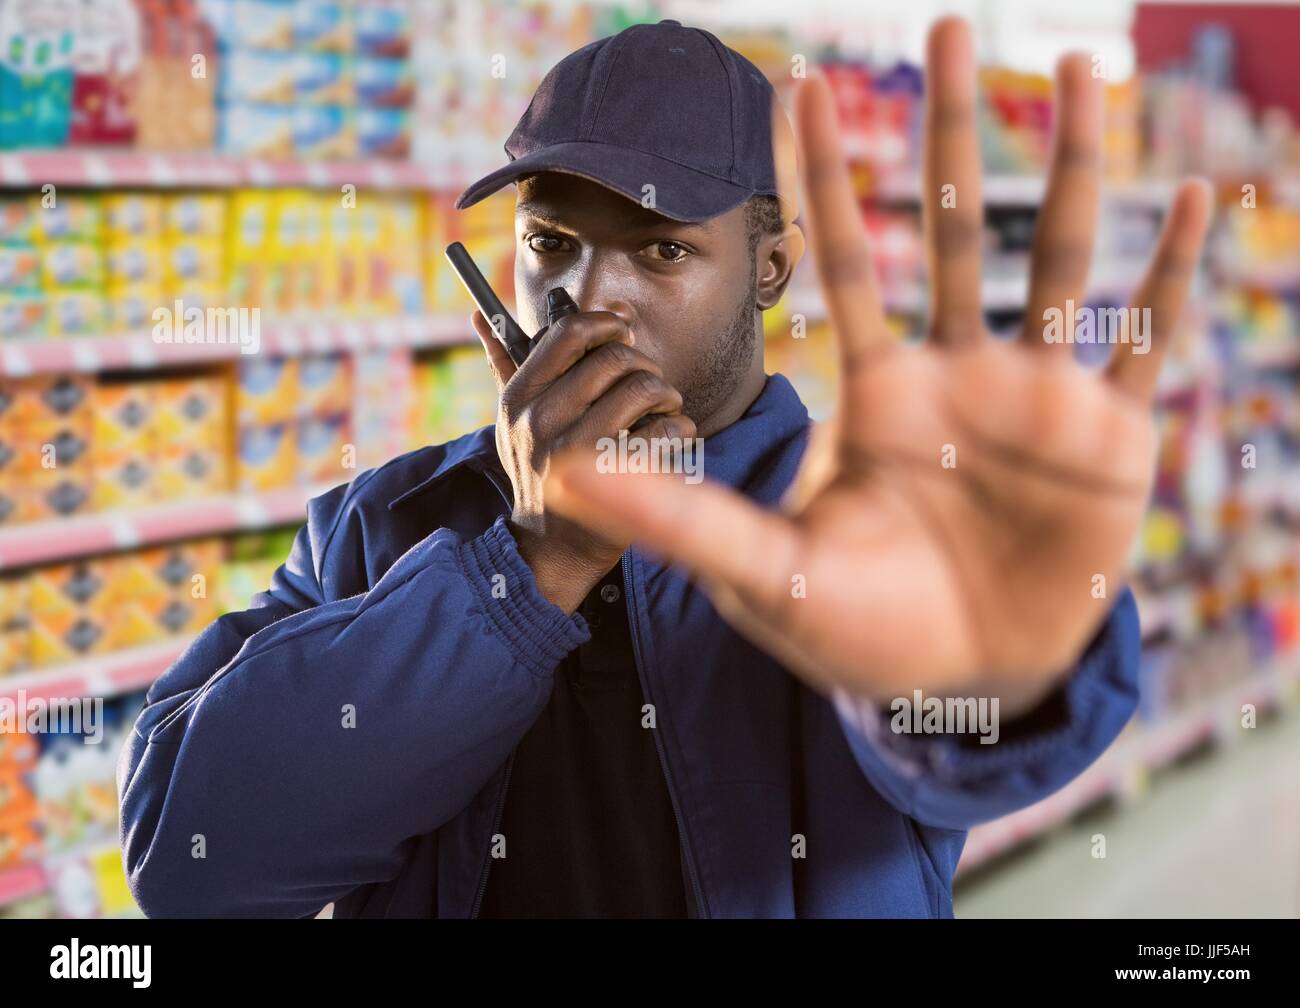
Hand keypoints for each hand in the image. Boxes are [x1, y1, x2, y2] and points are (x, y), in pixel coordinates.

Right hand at [472, 307, 697, 611]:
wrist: (550, 546)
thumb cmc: (538, 471)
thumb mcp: (512, 422)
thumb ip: (505, 366)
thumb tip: (482, 317)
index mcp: (521, 398)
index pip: (568, 334)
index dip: (606, 323)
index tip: (623, 332)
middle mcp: (544, 420)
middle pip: (614, 359)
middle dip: (644, 364)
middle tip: (649, 380)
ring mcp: (579, 450)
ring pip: (644, 389)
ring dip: (666, 393)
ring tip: (665, 406)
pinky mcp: (615, 479)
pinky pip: (664, 429)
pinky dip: (680, 426)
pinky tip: (675, 432)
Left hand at [541, 17, 1212, 715]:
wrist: (964, 685)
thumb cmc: (864, 630)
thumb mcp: (767, 575)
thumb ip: (683, 519)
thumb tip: (571, 474)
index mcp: (880, 392)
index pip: (845, 261)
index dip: (824, 177)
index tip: (800, 85)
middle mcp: (958, 372)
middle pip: (955, 226)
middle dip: (951, 130)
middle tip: (951, 23)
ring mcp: (1037, 396)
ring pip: (1057, 256)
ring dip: (1068, 163)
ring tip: (1080, 68)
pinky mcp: (1110, 437)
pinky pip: (1146, 337)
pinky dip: (1171, 272)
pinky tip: (1194, 197)